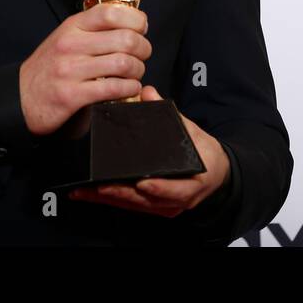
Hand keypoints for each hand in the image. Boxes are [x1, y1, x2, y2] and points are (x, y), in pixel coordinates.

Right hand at [17, 2, 150, 135]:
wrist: (19, 98)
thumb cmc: (49, 68)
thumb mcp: (66, 38)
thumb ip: (93, 30)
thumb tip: (132, 24)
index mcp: (72, 27)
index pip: (111, 12)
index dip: (135, 19)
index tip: (142, 28)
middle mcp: (71, 45)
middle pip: (125, 39)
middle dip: (143, 48)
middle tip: (142, 55)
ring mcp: (70, 70)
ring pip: (123, 63)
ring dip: (138, 70)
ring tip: (135, 74)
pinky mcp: (72, 95)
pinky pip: (114, 88)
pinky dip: (129, 88)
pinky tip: (128, 88)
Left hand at [67, 85, 230, 217]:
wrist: (217, 175)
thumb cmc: (205, 155)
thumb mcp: (194, 133)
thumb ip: (172, 116)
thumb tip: (148, 92)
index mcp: (192, 184)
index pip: (175, 190)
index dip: (159, 189)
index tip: (143, 184)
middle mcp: (177, 202)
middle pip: (147, 202)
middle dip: (122, 194)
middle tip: (99, 187)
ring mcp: (164, 209)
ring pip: (134, 206)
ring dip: (108, 200)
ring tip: (86, 192)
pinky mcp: (153, 209)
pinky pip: (130, 206)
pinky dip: (110, 200)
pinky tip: (91, 195)